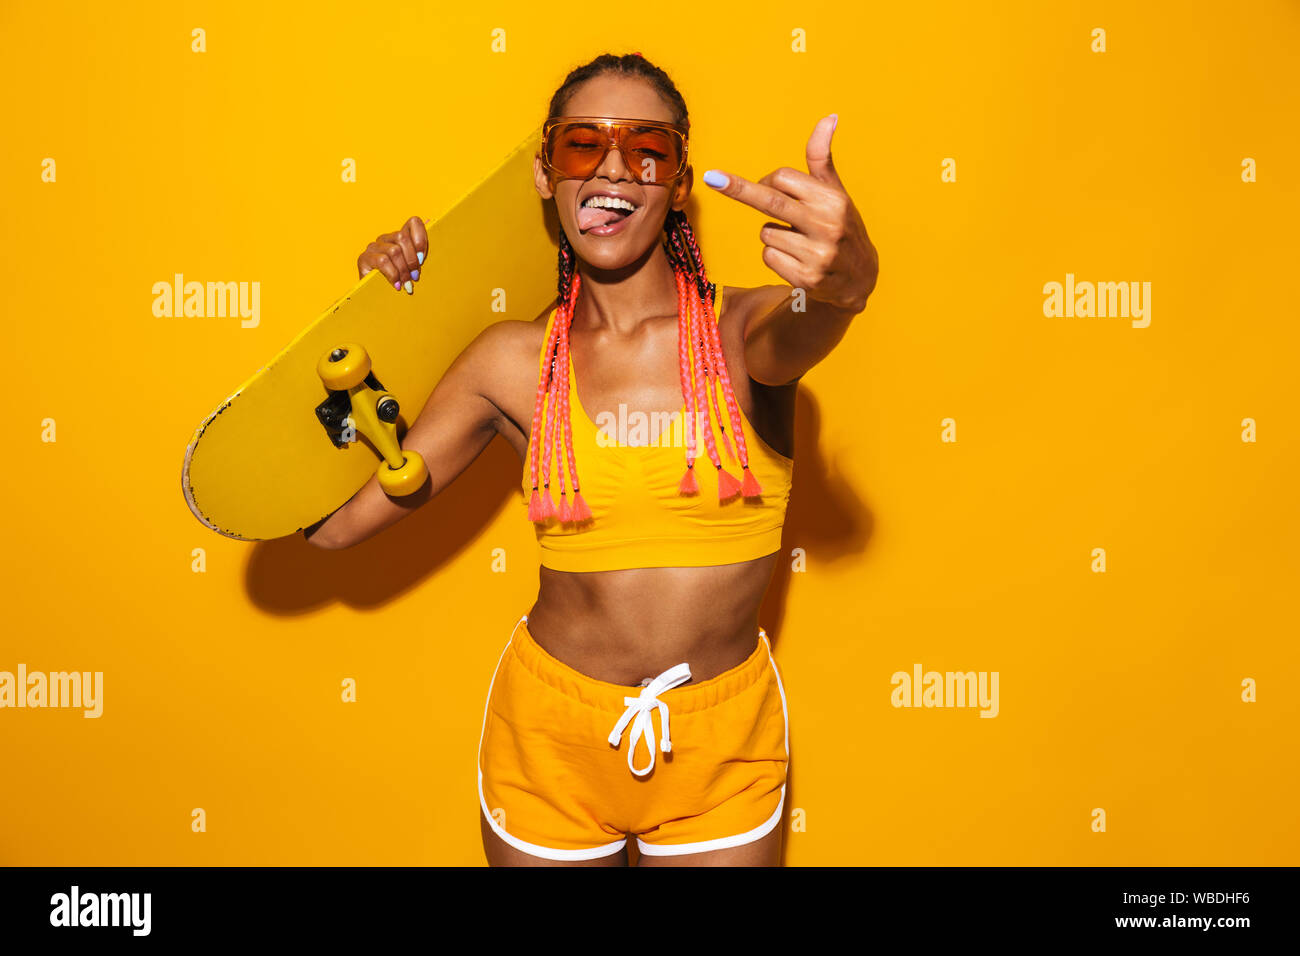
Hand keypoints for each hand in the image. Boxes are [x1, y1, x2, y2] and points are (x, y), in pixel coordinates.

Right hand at [357, 215, 429, 293]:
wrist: (377, 299)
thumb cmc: (399, 283)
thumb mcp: (413, 269)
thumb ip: (419, 259)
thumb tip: (425, 255)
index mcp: (399, 237)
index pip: (413, 223)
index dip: (421, 238)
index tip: (423, 258)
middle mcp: (385, 239)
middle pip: (402, 237)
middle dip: (412, 259)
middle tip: (415, 276)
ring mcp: (373, 247)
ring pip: (394, 250)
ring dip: (403, 270)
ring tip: (407, 284)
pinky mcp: (364, 258)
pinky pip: (383, 261)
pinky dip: (393, 275)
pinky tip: (397, 285)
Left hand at [703, 115, 876, 313]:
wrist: (860, 278)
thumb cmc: (842, 226)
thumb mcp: (836, 191)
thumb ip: (822, 158)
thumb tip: (829, 117)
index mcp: (833, 200)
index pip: (783, 179)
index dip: (768, 181)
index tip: (766, 186)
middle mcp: (827, 225)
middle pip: (770, 201)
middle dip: (739, 189)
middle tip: (711, 178)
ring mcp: (817, 254)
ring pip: (766, 233)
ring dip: (773, 235)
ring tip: (800, 242)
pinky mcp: (806, 279)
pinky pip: (768, 257)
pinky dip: (776, 257)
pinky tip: (798, 261)